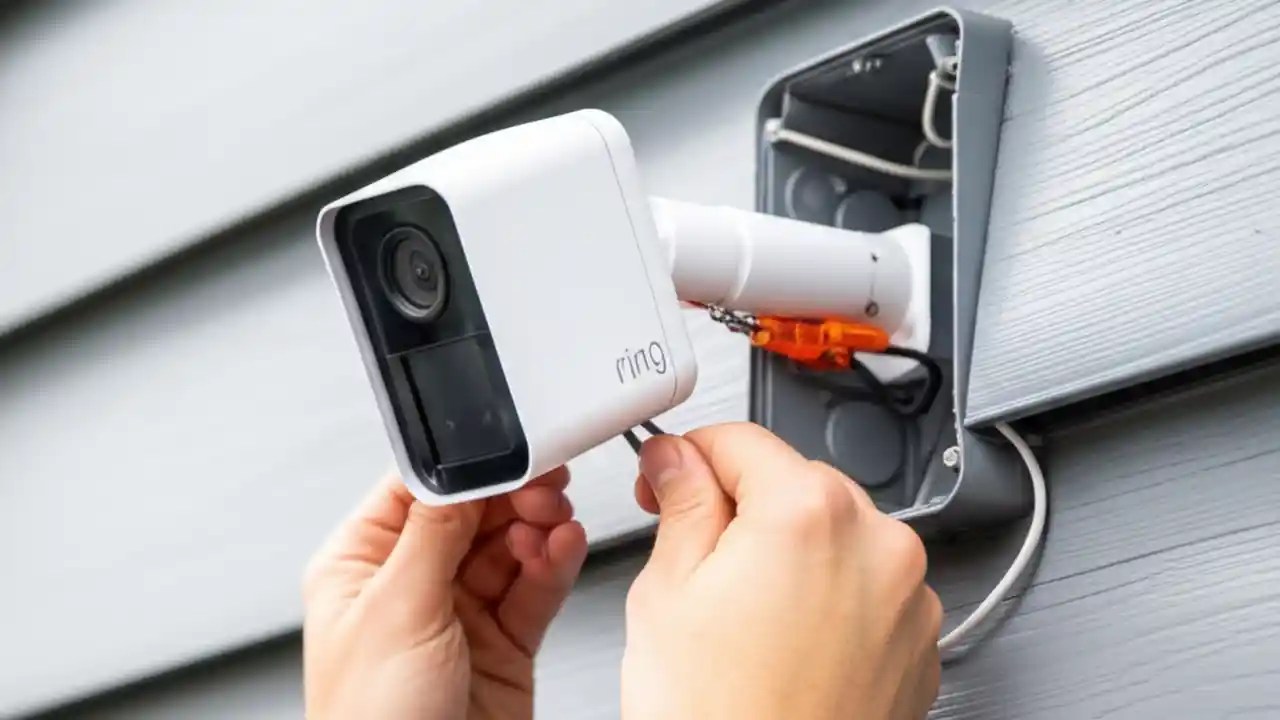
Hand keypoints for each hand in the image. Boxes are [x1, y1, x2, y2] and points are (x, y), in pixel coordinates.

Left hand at [302, 469, 587, 719]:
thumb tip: (462, 471)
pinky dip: (554, 564)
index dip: (469, 470)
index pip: (419, 491)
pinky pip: (535, 587)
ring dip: (539, 528)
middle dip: (513, 495)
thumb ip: (434, 534)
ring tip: (557, 521)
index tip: (509, 453)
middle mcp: (411, 585)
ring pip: (511, 546)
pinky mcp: (504, 642)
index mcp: (361, 566)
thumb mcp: (396, 613)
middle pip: (474, 513)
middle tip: (546, 486)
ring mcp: (461, 614)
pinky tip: (564, 548)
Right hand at [622, 423, 941, 719]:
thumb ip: (682, 502)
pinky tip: (783, 639)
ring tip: (743, 615)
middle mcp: (878, 544)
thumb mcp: (667, 591)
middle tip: (695, 556)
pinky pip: (869, 586)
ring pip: (836, 534)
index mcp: (810, 513)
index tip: (668, 476)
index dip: (689, 455)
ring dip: (791, 550)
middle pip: (795, 483)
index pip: (741, 439)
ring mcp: (909, 596)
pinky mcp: (919, 641)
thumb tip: (678, 461)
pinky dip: (830, 595)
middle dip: (743, 507)